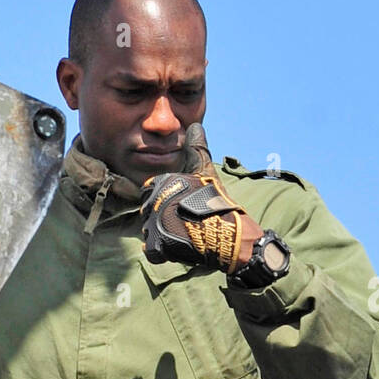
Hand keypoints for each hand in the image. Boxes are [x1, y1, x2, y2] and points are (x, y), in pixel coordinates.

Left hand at [138, 124, 259, 272]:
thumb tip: (195, 125)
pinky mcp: (158, 244)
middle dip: (160, 218)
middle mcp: (156, 200)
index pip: (148, 192)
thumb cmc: (218, 202)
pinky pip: (151, 250)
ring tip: (182, 234)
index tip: (179, 206)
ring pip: (149, 231)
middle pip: (147, 212)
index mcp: (164, 182)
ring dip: (162, 235)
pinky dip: (160, 252)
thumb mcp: (206, 171)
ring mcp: (155, 222)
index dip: (162, 200)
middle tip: (182, 222)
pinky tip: (174, 248)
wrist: (230, 233)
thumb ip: (198, 149)